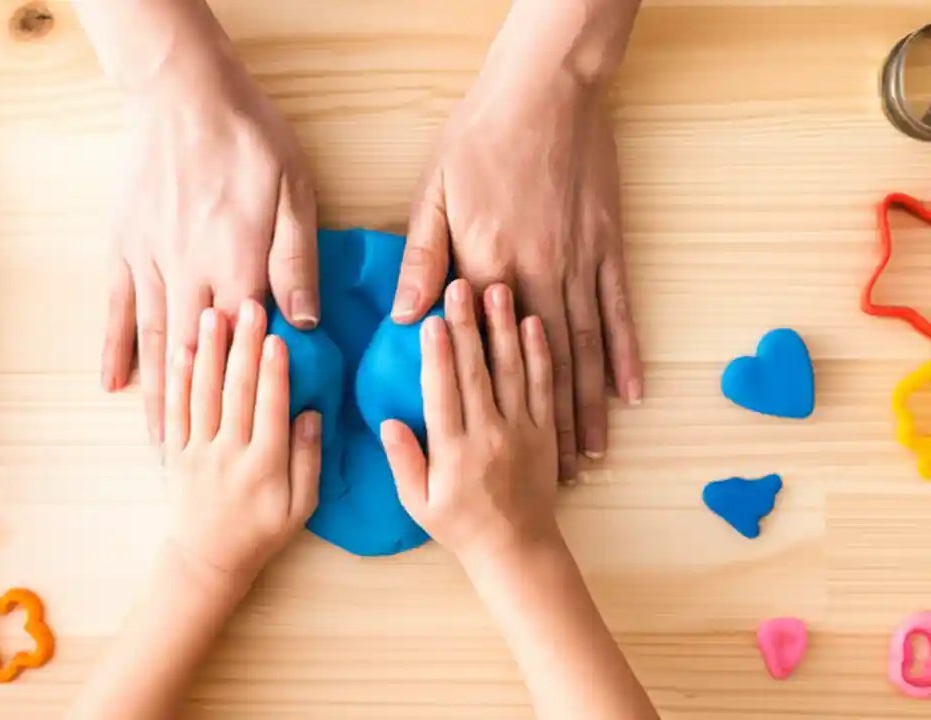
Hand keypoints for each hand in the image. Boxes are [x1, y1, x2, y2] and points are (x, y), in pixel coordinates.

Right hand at [101, 30, 319, 444]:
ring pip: (155, 345)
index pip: (249, 346)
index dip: (250, 396)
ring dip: (157, 400)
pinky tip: (110, 385)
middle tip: (198, 469)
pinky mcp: (123, 251)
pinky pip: (116, 311)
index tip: (255, 440)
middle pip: (196, 362)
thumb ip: (296, 262)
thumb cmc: (248, 139)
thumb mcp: (293, 194)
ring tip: (158, 446)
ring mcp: (150, 267)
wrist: (180, 94)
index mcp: (238, 268)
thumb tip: (303, 326)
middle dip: (198, 419)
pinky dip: (114, 350)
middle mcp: (190, 278)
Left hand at [164, 300, 321, 589]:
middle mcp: (229, 455)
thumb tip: (311, 414)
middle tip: (249, 306)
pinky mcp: (174, 454)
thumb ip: (308, 460)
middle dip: (243, 346)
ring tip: (213, 314)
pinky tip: (183, 351)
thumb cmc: (262, 532)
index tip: (278, 336)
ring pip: (202, 394)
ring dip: (208, 352)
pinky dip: (177, 380)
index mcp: (264, 466)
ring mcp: (197, 452)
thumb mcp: (301, 507)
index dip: (274, 371)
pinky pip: (174, 412)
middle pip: (236, 392)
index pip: (270, 408)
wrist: (208, 560)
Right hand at [381, 279, 559, 565]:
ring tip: (497, 289)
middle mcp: (489, 436)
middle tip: (459, 285)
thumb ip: (402, 462)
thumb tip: (387, 422)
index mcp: (454, 452)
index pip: (443, 394)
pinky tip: (532, 323)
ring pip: (512, 371)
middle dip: (467, 326)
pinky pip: (544, 386)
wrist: (517, 549)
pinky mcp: (544, 431)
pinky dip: (539, 353)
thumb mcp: (417, 502)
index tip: (430, 320)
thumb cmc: (459, 525)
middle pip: (477, 372)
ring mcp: (521, 431)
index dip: (437, 355)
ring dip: (504, 328)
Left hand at [392, 63, 641, 480]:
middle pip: (546, 370)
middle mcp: (539, 280)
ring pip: (586, 351)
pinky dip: (626, 355)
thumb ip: (421, 261)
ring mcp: (580, 267)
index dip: (498, 412)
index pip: (491, 360)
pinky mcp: (608, 248)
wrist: (544, 93)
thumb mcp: (432, 198)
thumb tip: (405, 318)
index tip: (499, 457)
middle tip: (558, 480)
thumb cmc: (479, 142)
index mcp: (489, 272)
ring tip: (594, 454)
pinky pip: (619, 312)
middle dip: (552, 430)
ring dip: (590, 407)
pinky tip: (632, 393)